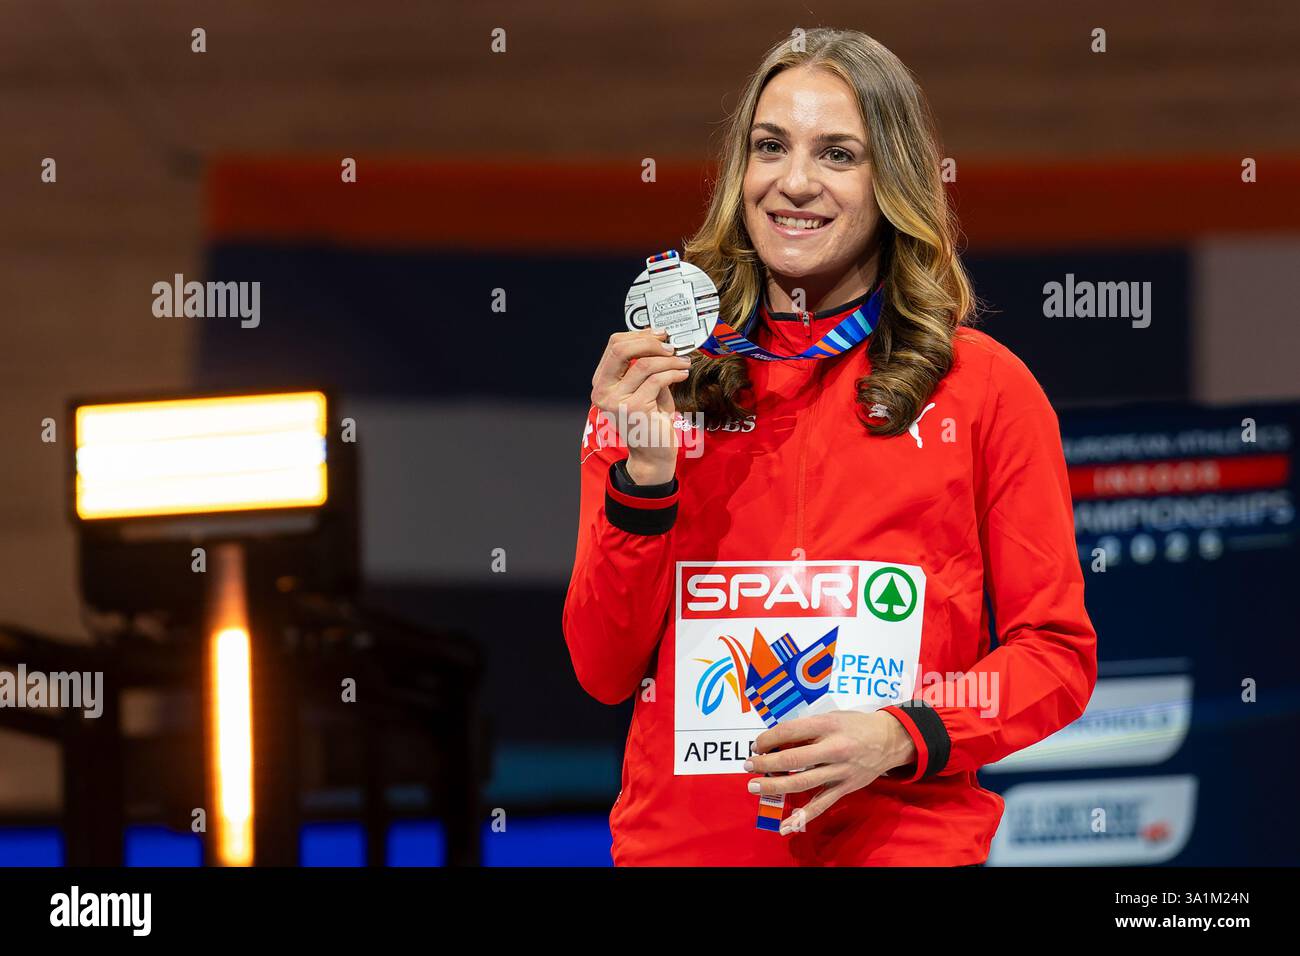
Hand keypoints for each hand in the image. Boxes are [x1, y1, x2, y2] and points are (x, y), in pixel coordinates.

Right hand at [590, 329, 691, 484]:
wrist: (653, 455)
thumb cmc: (651, 421)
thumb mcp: (645, 388)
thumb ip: (645, 366)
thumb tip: (661, 340)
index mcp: (602, 383)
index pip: (614, 345)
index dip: (639, 335)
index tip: (660, 335)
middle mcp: (603, 391)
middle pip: (620, 348)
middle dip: (650, 342)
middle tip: (671, 346)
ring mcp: (616, 401)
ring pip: (645, 364)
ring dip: (669, 360)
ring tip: (683, 363)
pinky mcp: (634, 408)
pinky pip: (657, 380)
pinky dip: (673, 373)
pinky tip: (682, 374)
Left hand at [745, 710, 916, 835]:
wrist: (891, 740)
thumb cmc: (855, 725)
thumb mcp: (831, 718)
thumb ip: (806, 730)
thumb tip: (775, 742)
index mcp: (828, 725)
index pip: (790, 731)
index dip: (769, 739)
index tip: (757, 745)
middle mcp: (834, 748)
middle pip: (793, 758)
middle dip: (766, 763)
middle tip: (748, 766)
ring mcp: (840, 771)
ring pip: (803, 782)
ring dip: (775, 785)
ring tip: (755, 786)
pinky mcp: (845, 788)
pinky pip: (821, 804)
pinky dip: (802, 817)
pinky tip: (785, 825)